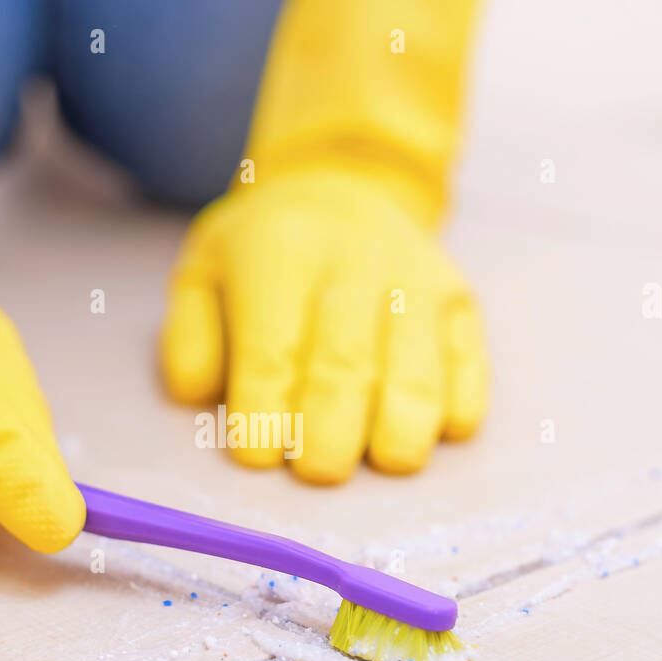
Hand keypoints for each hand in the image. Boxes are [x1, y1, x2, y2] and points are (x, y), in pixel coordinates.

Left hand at [161, 168, 488, 482]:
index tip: (257, 455)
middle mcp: (356, 260)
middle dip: (334, 431)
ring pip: (418, 368)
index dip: (265, 410)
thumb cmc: (261, 253)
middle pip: (348, 362)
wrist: (341, 187)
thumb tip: (203, 397)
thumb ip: (191, 339)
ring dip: (403, 428)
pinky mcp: (460, 302)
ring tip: (383, 462)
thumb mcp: (202, 274)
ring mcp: (418, 280)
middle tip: (318, 471)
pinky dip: (458, 407)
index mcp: (282, 254)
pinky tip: (435, 432)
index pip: (273, 348)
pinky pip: (469, 364)